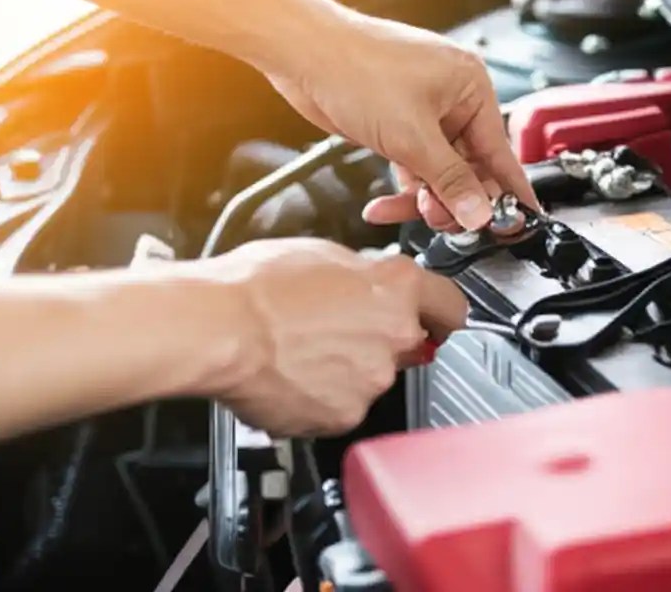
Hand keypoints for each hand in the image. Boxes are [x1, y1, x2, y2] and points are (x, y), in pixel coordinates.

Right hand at [193, 238, 466, 435]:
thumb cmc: (258, 287)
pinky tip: (292, 375)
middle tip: (335, 328)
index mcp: (396, 289)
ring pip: (372, 376)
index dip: (441, 312)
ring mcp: (372, 381)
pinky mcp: (344, 416)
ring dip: (348, 368)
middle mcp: (395, 336)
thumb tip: (371, 284)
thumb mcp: (323, 254)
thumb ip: (365, 275)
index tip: (437, 318)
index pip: (451, 306)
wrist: (219, 330)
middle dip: (380, 338)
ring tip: (301, 349)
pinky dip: (322, 396)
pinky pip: (343, 406)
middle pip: (408, 344)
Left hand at [262, 8, 537, 230]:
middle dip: (453, 198)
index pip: (500, 150)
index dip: (510, 189)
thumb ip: (449, 180)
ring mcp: (423, 111)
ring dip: (424, 196)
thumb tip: (479, 211)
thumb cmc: (355, 68)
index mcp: (470, 87)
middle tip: (442, 220)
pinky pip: (413, 165)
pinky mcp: (397, 124)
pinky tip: (384, 206)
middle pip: (469, 166)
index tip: (523, 218)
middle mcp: (452, 98)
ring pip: (438, 171)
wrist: (302, 54)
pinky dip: (402, 187)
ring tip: (408, 211)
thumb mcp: (411, 137)